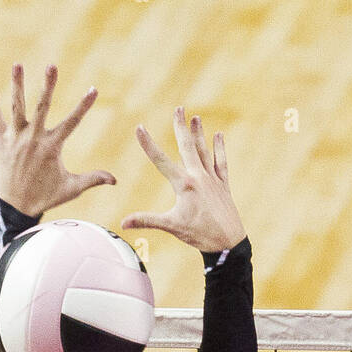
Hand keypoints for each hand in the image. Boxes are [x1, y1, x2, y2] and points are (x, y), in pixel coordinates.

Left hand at [0, 64, 114, 216]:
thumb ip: (93, 180)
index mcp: (52, 147)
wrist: (16, 207)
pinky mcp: (2, 142)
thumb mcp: (72, 189)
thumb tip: (115, 180)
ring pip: (16, 107)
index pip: (72, 122)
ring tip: (18, 64)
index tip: (94, 89)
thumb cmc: (46, 197)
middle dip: (48, 85)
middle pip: (42, 106)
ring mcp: (16, 139)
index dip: (84, 106)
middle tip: (52, 66)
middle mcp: (33, 139)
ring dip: (17, 85)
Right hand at [120, 107, 245, 251]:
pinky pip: (221, 162)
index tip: (139, 127)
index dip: (148, 144)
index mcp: (184, 185)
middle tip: (178, 108)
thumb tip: (123, 223)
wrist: (228, 243)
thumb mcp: (172, 227)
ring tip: (195, 117)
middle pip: (187, 147)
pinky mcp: (223, 185)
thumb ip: (147, 220)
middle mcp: (199, 177)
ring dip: (199, 133)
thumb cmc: (199, 235)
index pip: (161, 160)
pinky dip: (219, 149)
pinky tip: (218, 135)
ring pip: (204, 151)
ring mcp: (212, 179)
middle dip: (180, 127)